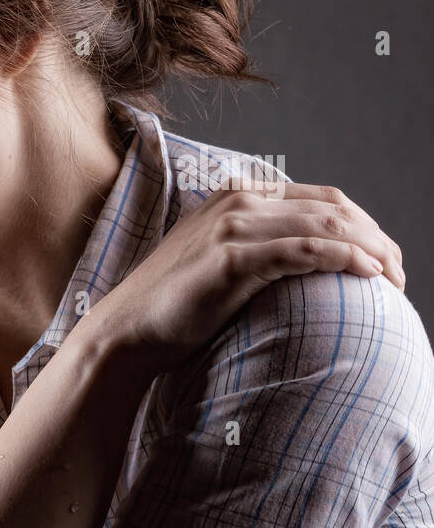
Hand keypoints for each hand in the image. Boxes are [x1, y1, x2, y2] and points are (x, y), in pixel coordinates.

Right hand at [90, 182, 404, 372]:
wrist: (127, 332)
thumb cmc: (175, 308)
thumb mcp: (221, 263)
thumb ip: (260, 249)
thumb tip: (309, 263)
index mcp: (237, 196)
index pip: (323, 199)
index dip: (366, 226)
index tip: (387, 261)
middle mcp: (237, 201)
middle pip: (333, 208)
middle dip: (377, 238)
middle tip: (399, 275)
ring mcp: (232, 226)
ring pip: (326, 225)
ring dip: (370, 249)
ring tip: (393, 279)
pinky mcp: (231, 257)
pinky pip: (303, 250)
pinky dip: (343, 258)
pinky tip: (367, 274)